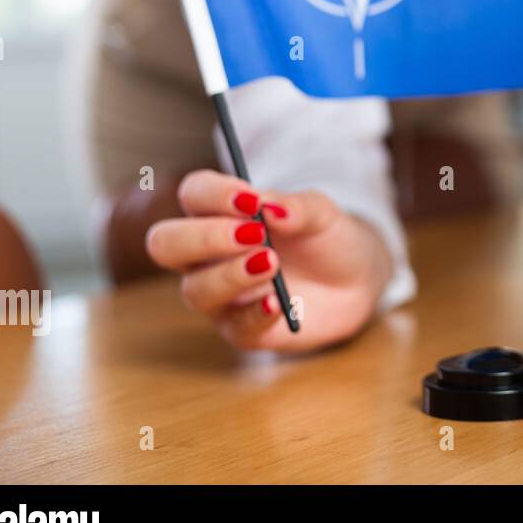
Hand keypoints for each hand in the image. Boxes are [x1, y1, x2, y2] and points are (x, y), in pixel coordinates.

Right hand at [145, 170, 392, 351]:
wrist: (357, 279)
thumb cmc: (326, 238)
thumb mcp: (322, 214)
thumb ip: (298, 207)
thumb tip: (270, 208)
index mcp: (220, 213)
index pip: (193, 194)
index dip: (214, 194)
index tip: (251, 199)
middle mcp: (207, 255)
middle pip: (165, 243)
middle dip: (204, 238)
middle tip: (254, 234)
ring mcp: (220, 294)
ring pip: (195, 289)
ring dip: (231, 275)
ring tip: (272, 264)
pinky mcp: (241, 329)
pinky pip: (234, 326)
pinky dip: (254, 314)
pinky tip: (278, 302)